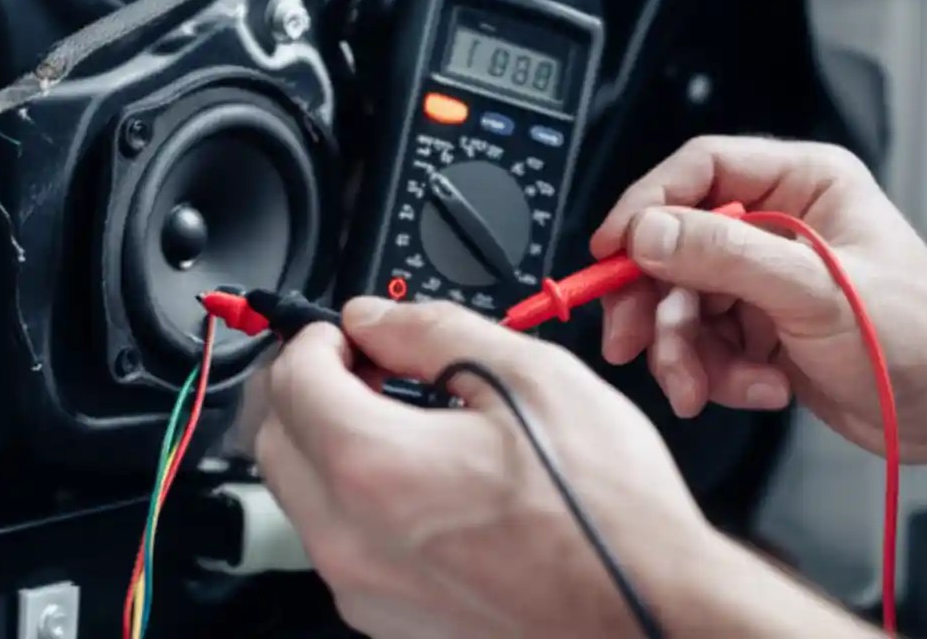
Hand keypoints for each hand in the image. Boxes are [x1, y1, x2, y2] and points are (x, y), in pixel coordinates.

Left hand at [257, 297, 878, 636]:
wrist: (648, 614)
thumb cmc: (606, 513)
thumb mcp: (529, 378)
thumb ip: (431, 330)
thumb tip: (373, 318)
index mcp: (372, 467)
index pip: (293, 376)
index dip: (319, 336)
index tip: (355, 332)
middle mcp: (349, 540)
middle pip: (277, 437)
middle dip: (313, 388)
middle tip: (372, 369)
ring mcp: (363, 589)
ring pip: (301, 493)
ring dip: (331, 443)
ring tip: (407, 423)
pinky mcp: (386, 619)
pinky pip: (339, 542)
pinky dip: (356, 499)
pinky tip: (425, 481)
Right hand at [590, 135, 926, 461]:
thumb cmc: (920, 338)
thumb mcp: (814, 291)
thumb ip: (724, 255)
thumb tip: (648, 232)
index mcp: (800, 185)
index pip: (698, 171)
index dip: (646, 206)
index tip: (610, 248)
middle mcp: (775, 225)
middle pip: (674, 246)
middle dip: (653, 304)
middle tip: (629, 340)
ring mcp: (762, 278)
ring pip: (680, 305)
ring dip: (685, 354)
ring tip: (704, 388)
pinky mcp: (756, 327)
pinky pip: (702, 344)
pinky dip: (717, 375)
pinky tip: (759, 389)